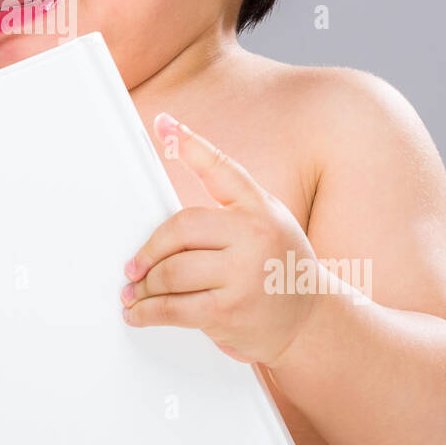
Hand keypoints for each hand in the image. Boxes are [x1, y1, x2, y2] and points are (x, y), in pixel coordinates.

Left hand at [119, 113, 322, 365]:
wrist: (311, 321)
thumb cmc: (280, 267)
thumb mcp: (267, 221)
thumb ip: (227, 204)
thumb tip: (174, 189)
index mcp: (259, 208)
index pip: (220, 167)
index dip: (188, 143)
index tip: (163, 123)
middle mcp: (252, 236)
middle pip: (180, 229)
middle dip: (149, 250)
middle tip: (134, 264)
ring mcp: (242, 275)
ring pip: (171, 272)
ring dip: (144, 284)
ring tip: (136, 290)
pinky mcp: (229, 311)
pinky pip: (174, 309)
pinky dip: (148, 312)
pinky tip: (138, 312)